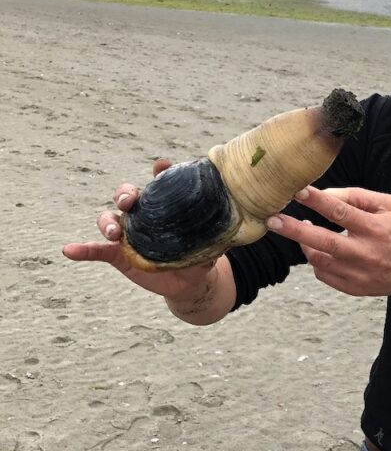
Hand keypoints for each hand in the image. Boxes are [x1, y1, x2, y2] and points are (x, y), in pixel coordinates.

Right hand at [62, 159, 217, 301]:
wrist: (191, 283)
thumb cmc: (201, 255)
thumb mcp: (215, 244)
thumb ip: (225, 233)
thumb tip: (261, 224)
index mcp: (164, 206)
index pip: (160, 184)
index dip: (160, 173)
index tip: (162, 167)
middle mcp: (143, 215)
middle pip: (127, 195)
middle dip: (126, 193)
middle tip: (132, 200)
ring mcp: (128, 234)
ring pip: (110, 218)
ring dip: (108, 221)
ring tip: (114, 231)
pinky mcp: (118, 254)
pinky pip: (97, 250)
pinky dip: (82, 250)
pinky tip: (69, 251)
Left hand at [265, 186, 390, 299]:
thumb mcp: (390, 206)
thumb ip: (357, 197)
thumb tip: (325, 194)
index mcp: (376, 229)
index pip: (341, 212)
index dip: (317, 201)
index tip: (296, 191)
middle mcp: (366, 254)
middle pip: (323, 242)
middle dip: (295, 230)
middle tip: (272, 221)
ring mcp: (358, 275)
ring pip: (319, 260)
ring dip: (304, 243)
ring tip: (300, 230)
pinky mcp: (353, 288)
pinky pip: (324, 274)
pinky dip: (317, 260)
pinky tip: (322, 249)